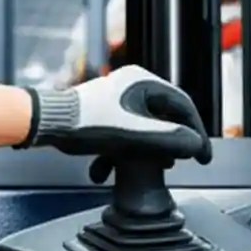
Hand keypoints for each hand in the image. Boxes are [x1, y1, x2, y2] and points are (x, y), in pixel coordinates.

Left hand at [18, 66, 211, 163]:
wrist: (48, 123)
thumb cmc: (86, 124)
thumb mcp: (136, 136)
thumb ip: (170, 140)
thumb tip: (195, 146)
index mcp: (144, 82)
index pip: (184, 106)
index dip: (197, 133)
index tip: (202, 155)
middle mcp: (132, 86)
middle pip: (166, 117)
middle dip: (174, 143)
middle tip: (182, 162)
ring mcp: (118, 99)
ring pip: (147, 127)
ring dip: (152, 150)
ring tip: (157, 167)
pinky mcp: (105, 112)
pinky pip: (129, 132)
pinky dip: (131, 150)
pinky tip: (125, 167)